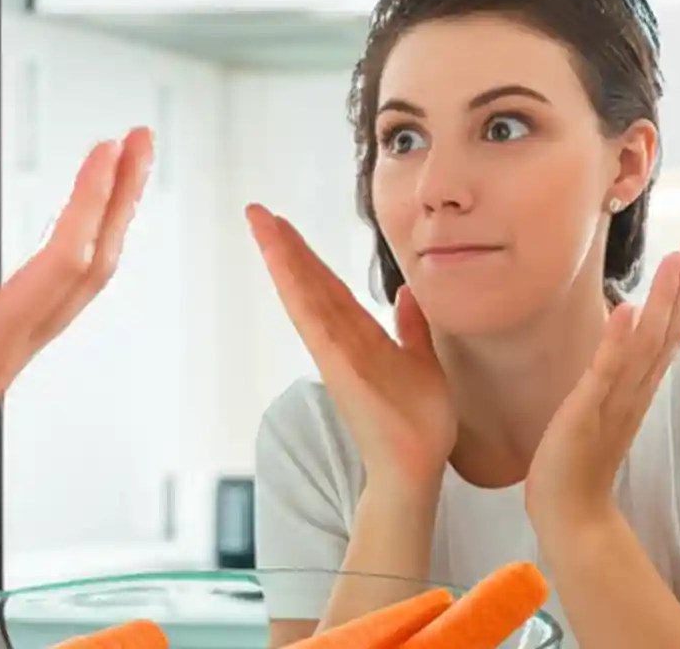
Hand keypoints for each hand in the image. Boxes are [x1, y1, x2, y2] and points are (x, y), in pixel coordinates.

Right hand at [0, 128, 151, 559]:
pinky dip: (78, 251)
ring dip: (107, 221)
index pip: (61, 262)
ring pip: (81, 280)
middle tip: (140, 139)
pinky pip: (58, 297)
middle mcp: (13, 345)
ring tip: (118, 169)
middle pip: (91, 263)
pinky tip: (72, 235)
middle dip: (120, 197)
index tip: (107, 148)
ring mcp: (12, 353)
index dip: (89, 202)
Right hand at [246, 204, 454, 489]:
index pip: (328, 287)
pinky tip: (283, 265)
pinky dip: (298, 291)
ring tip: (261, 224)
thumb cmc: (419, 424)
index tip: (285, 226)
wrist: (416, 467)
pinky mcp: (339, 366)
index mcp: (360, 338)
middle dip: (284, 247)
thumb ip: (412, 330)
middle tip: (257, 211)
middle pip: (309, 284)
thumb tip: (406, 295)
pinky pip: (315, 321)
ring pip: (306, 295)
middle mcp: (342, 341)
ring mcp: (337, 353)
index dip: (306, 256)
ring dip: (284, 258)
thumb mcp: (422, 363)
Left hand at [526, 242, 679, 536]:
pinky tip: (627, 308)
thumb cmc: (578, 460)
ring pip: (647, 344)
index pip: (669, 334)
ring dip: (663, 301)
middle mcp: (635, 391)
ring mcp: (614, 401)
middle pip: (668, 332)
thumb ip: (613, 377)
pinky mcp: (587, 412)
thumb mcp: (599, 407)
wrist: (568, 511)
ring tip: (676, 261)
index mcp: (638, 388)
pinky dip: (618, 340)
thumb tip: (617, 343)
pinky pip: (606, 372)